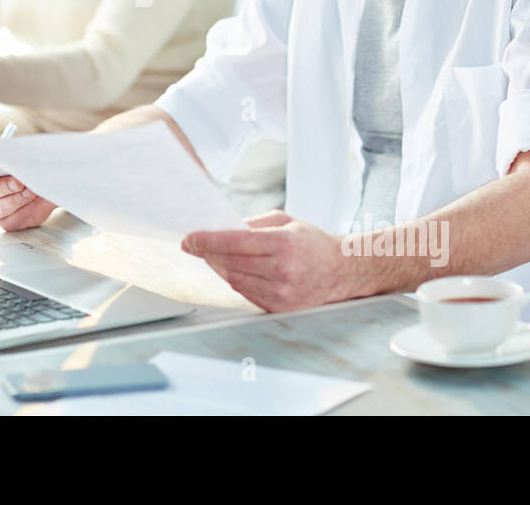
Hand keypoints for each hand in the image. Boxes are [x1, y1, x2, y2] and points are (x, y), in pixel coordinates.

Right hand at [0, 157, 56, 230]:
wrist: (40, 184)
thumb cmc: (25, 166)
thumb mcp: (22, 156)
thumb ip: (16, 156)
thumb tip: (21, 156)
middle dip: (5, 187)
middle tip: (19, 182)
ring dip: (18, 199)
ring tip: (32, 191)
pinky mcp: (7, 222)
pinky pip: (14, 220)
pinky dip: (28, 210)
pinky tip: (37, 201)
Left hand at [180, 210, 358, 311]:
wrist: (341, 271)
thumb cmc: (310, 241)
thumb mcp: (284, 221)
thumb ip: (252, 224)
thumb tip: (219, 229)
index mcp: (284, 244)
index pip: (235, 243)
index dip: (207, 241)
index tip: (189, 239)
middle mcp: (283, 271)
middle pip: (230, 263)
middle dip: (207, 253)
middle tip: (194, 245)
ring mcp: (281, 293)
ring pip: (234, 280)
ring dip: (218, 267)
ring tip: (210, 256)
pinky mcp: (279, 308)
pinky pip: (245, 293)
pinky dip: (233, 280)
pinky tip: (229, 269)